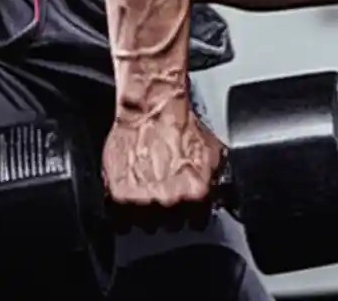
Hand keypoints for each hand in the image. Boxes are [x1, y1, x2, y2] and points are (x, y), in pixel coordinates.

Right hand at [101, 100, 225, 225]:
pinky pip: (120, 220)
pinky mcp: (118, 197)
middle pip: (170, 227)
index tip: (186, 208)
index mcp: (196, 195)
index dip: (190, 215)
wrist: (152, 111)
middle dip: (168, 214)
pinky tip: (131, 195)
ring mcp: (142, 202)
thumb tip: (218, 196)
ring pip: (144, 226)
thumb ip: (215, 182)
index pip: (197, 224)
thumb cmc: (180, 127)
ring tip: (147, 193)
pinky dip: (123, 211)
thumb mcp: (213, 154)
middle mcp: (170, 202)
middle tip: (164, 195)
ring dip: (145, 214)